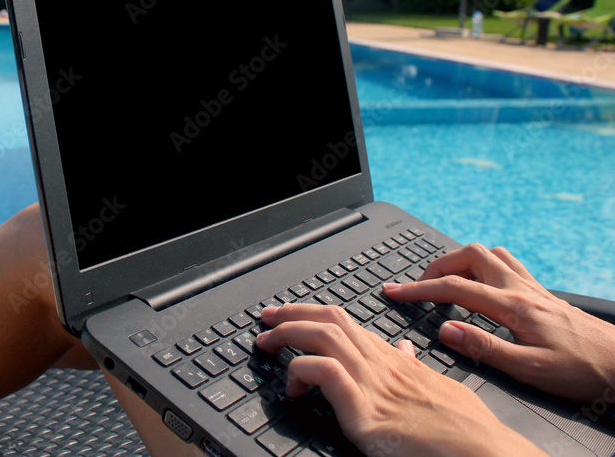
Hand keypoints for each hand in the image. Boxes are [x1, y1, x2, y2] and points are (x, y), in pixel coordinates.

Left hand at [258, 303, 543, 456]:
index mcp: (398, 362)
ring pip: (323, 337)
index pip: (347, 324)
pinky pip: (326, 373)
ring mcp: (376, 387)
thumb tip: (402, 350)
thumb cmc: (471, 434)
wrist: (491, 456)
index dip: (314, 315)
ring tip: (266, 344)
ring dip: (287, 334)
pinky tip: (295, 388)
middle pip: (330, 320)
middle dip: (292, 314)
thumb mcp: (440, 391)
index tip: (289, 316)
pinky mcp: (369, 415)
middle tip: (266, 320)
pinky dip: (302, 371)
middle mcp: (385, 366)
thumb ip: (415, 369)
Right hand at [383, 243, 614, 402]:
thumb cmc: (582, 371)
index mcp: (513, 306)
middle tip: (419, 287)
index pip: (454, 288)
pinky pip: (508, 262)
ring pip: (489, 253)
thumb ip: (484, 347)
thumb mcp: (530, 369)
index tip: (393, 292)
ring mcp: (534, 287)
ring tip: (445, 280)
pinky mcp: (543, 293)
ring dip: (461, 260)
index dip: (417, 289)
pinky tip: (483, 283)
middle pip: (469, 255)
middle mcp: (522, 288)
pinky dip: (485, 264)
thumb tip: (445, 329)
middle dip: (437, 266)